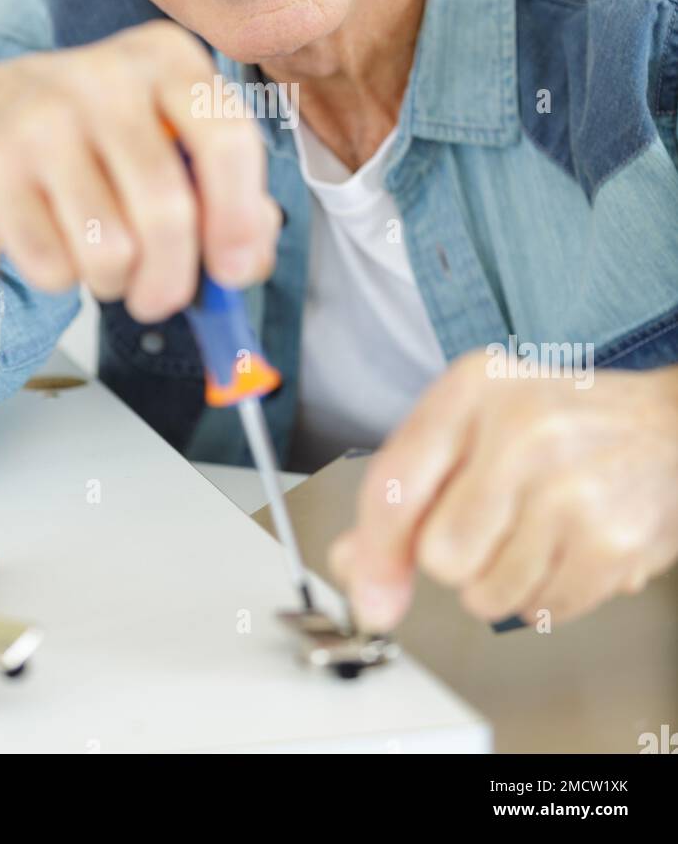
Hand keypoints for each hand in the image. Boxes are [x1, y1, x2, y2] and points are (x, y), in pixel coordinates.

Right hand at [0, 20, 280, 320]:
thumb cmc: (91, 136)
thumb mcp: (167, 139)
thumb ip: (228, 195)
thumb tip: (248, 261)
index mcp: (167, 57)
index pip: (228, 139)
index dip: (240, 218)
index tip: (235, 271)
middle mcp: (104, 74)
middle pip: (168, 211)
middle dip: (171, 279)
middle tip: (159, 299)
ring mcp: (38, 116)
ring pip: (109, 250)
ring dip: (112, 280)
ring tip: (100, 259)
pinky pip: (52, 264)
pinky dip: (61, 276)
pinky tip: (52, 240)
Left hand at [329, 348, 677, 630]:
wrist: (670, 428)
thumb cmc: (564, 423)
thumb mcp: (477, 423)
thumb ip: (409, 490)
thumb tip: (350, 566)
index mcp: (473, 387)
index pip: (395, 484)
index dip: (373, 552)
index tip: (370, 594)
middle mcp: (520, 429)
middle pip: (440, 555)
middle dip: (459, 559)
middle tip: (496, 524)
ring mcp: (569, 486)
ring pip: (487, 593)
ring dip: (505, 581)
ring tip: (539, 531)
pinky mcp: (610, 540)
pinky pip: (541, 610)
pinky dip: (549, 593)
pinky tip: (570, 546)